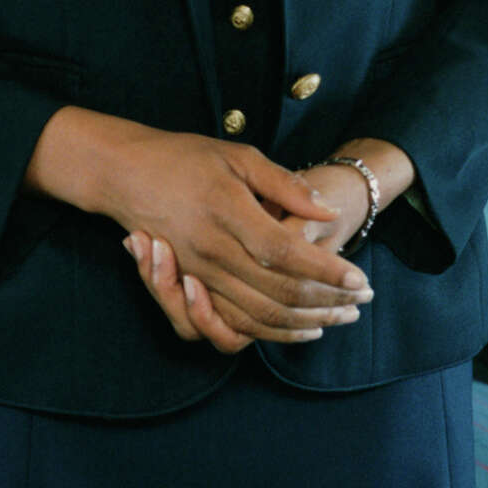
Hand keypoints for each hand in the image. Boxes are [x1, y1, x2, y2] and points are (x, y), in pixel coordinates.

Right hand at [105, 131, 371, 347]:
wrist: (124, 174)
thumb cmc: (184, 157)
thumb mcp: (236, 154)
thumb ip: (283, 183)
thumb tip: (326, 211)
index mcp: (227, 211)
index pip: (286, 253)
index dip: (327, 271)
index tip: (360, 279)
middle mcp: (212, 251)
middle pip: (280, 292)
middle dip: (328, 301)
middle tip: (363, 301)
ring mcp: (199, 274)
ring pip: (261, 316)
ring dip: (307, 323)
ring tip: (342, 317)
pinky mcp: (190, 287)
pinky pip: (234, 325)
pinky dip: (272, 334)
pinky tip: (300, 330)